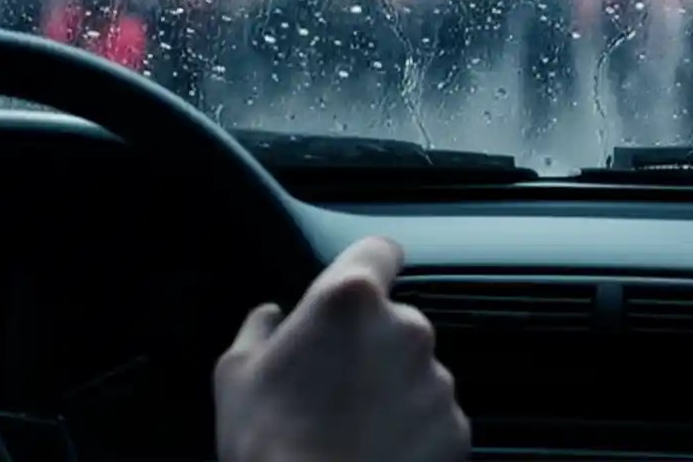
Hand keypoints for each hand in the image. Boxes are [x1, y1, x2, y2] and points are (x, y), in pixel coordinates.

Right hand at [214, 237, 468, 461]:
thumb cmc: (268, 442)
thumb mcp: (236, 374)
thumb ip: (259, 330)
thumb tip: (269, 317)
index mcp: (349, 300)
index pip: (379, 249)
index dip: (368, 264)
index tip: (359, 282)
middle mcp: (404, 328)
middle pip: (393, 318)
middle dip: (369, 342)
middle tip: (332, 381)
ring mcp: (436, 380)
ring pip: (413, 369)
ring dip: (391, 386)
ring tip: (351, 424)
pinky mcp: (456, 427)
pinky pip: (433, 415)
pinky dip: (412, 428)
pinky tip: (375, 449)